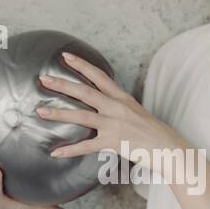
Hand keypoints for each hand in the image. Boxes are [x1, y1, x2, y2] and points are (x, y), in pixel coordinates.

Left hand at [35, 52, 185, 180]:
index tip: (65, 56)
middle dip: (62, 84)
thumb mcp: (137, 112)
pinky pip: (86, 146)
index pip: (99, 76)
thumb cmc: (154, 132)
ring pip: (81, 116)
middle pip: (84, 92)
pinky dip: (70, 150)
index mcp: (122, 98)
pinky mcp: (113, 143)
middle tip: (43, 79)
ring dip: (58, 113)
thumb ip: (119, 106)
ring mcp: (114, 125)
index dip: (81, 65)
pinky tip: (55, 152)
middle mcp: (116, 108)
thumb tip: (105, 104)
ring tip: (40, 111)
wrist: (169, 148)